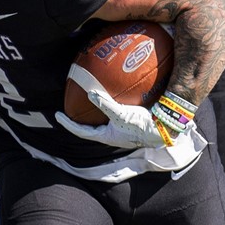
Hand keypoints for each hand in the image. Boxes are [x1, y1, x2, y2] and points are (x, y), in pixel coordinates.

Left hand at [55, 70, 193, 149]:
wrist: (167, 129)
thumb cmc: (143, 126)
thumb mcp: (122, 115)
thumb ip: (105, 105)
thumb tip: (90, 92)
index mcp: (107, 136)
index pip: (81, 131)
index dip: (68, 124)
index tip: (57, 115)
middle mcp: (113, 133)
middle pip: (91, 126)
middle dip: (81, 116)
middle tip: (72, 105)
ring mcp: (123, 128)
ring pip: (104, 118)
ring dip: (96, 108)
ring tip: (90, 95)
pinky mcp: (132, 120)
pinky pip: (117, 109)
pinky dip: (112, 100)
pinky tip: (115, 88)